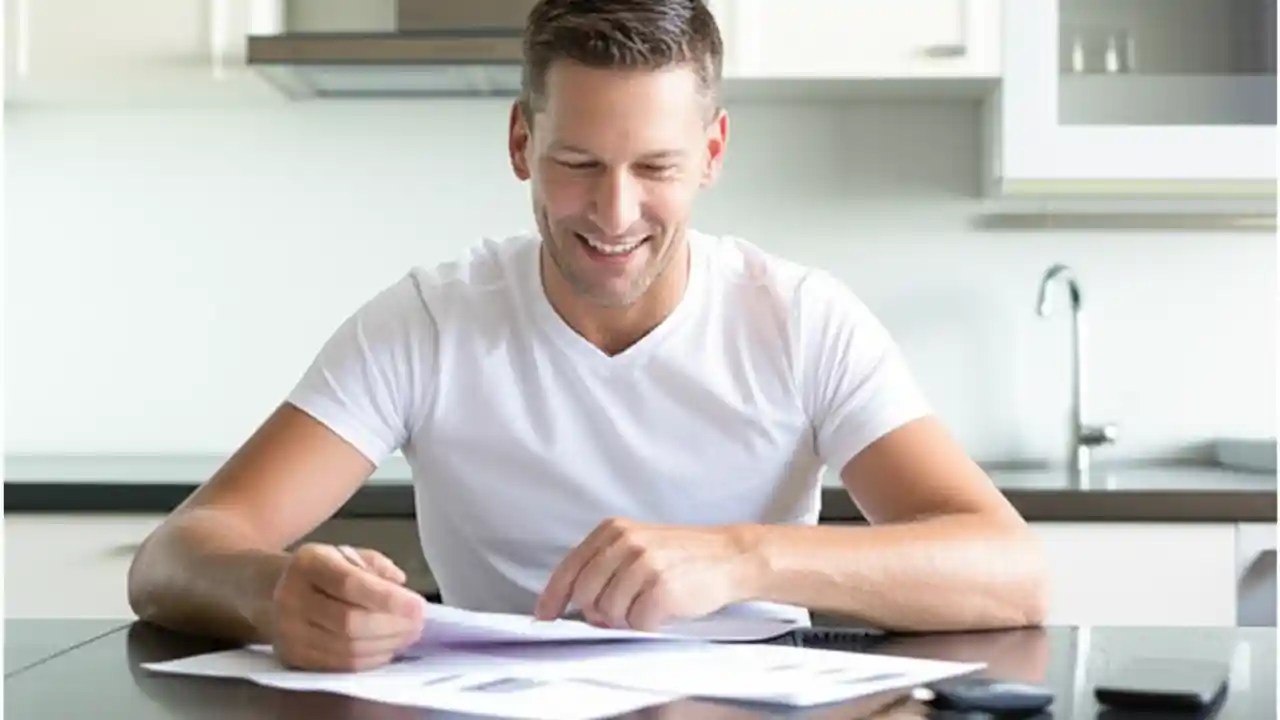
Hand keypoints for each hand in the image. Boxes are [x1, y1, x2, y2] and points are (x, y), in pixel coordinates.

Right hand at [268, 543, 425, 670]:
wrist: (263, 589)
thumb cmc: (315, 571)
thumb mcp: (343, 553)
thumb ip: (375, 565)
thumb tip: (401, 585)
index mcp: (308, 563)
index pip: (351, 584)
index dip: (388, 599)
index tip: (418, 606)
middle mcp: (292, 597)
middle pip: (351, 622)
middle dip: (393, 626)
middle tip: (418, 623)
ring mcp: (288, 631)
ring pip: (347, 648)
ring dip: (386, 645)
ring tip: (407, 635)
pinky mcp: (292, 657)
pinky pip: (339, 665)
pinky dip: (370, 659)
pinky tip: (386, 648)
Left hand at [535, 518, 757, 630]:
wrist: (730, 556)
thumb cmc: (683, 556)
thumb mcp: (639, 545)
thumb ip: (605, 567)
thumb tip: (576, 606)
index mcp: (613, 530)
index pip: (570, 568)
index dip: (553, 597)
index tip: (545, 615)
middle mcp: (625, 543)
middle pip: (585, 596)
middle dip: (598, 612)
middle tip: (623, 610)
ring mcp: (644, 564)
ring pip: (609, 613)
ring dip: (627, 619)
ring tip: (650, 604)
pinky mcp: (662, 588)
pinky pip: (638, 623)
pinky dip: (649, 624)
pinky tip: (665, 609)